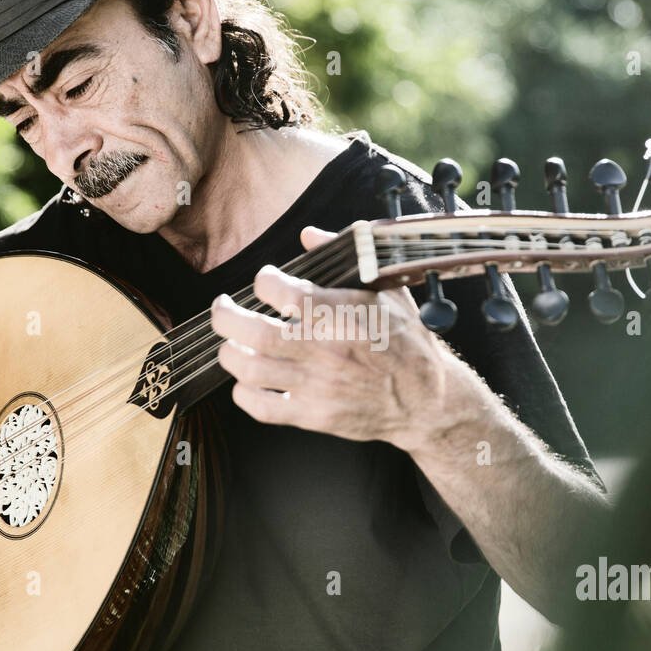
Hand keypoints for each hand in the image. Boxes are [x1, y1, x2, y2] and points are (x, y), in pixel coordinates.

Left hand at [210, 225, 452, 451]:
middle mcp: (324, 349)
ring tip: (233, 344)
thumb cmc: (407, 342)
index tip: (266, 282)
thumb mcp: (387, 290)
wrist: (427, 400)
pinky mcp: (314, 416)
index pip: (280, 291)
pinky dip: (244, 393)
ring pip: (249, 369)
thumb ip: (346, 256)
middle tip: (223, 308)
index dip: (264, 281)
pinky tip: (247, 382)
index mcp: (341, 314)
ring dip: (231, 353)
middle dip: (225, 316)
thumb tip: (308, 234)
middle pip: (251, 332)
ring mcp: (316, 385)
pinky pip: (262, 407)